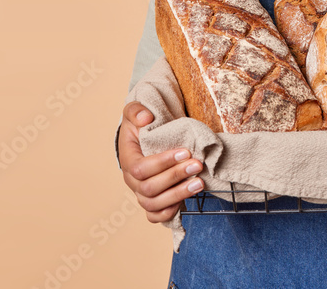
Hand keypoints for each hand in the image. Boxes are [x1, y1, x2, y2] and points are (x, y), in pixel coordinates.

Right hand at [118, 101, 204, 222]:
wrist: (144, 140)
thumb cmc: (140, 127)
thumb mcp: (135, 112)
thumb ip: (136, 110)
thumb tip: (145, 118)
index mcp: (128, 160)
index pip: (141, 168)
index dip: (163, 162)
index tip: (184, 152)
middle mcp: (132, 181)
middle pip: (149, 188)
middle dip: (175, 177)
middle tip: (197, 165)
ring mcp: (141, 194)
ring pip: (154, 204)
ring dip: (178, 195)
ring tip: (199, 183)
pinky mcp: (152, 202)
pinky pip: (155, 216)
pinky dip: (169, 213)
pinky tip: (185, 202)